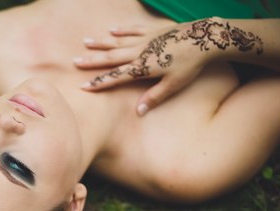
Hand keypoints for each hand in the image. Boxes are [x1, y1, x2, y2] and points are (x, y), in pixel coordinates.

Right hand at [74, 23, 210, 114]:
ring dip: (101, 43)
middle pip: (111, 57)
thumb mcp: (174, 85)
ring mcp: (145, 39)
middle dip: (92, 60)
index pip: (117, 76)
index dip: (100, 82)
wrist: (205, 38)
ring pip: (118, 41)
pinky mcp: (153, 30)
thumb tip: (139, 112)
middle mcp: (140, 52)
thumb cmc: (191, 65)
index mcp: (143, 68)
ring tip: (86, 42)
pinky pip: (132, 29)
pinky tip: (112, 30)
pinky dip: (121, 30)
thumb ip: (154, 97)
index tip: (84, 86)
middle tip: (75, 61)